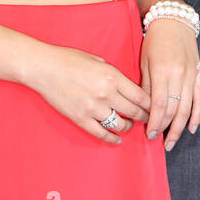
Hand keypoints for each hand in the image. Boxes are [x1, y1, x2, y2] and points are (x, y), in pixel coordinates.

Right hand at [27, 44, 151, 143]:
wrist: (44, 68)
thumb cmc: (69, 59)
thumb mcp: (98, 61)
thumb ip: (115, 76)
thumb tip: (128, 89)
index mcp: (113, 77)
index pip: (141, 96)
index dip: (151, 105)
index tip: (156, 108)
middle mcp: (106, 94)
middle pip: (134, 112)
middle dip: (144, 117)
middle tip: (149, 119)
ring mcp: (93, 108)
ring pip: (120, 125)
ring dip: (128, 127)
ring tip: (130, 125)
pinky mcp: (80, 119)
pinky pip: (101, 134)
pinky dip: (112, 139)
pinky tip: (117, 140)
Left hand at [141, 14, 199, 151]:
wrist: (174, 20)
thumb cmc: (155, 40)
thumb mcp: (144, 61)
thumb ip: (145, 86)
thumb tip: (143, 109)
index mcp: (162, 71)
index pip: (159, 104)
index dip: (154, 122)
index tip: (148, 134)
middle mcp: (179, 75)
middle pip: (174, 109)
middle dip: (165, 128)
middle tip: (157, 141)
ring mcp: (191, 75)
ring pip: (187, 108)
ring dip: (179, 128)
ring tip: (171, 141)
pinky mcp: (199, 75)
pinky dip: (197, 116)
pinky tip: (191, 128)